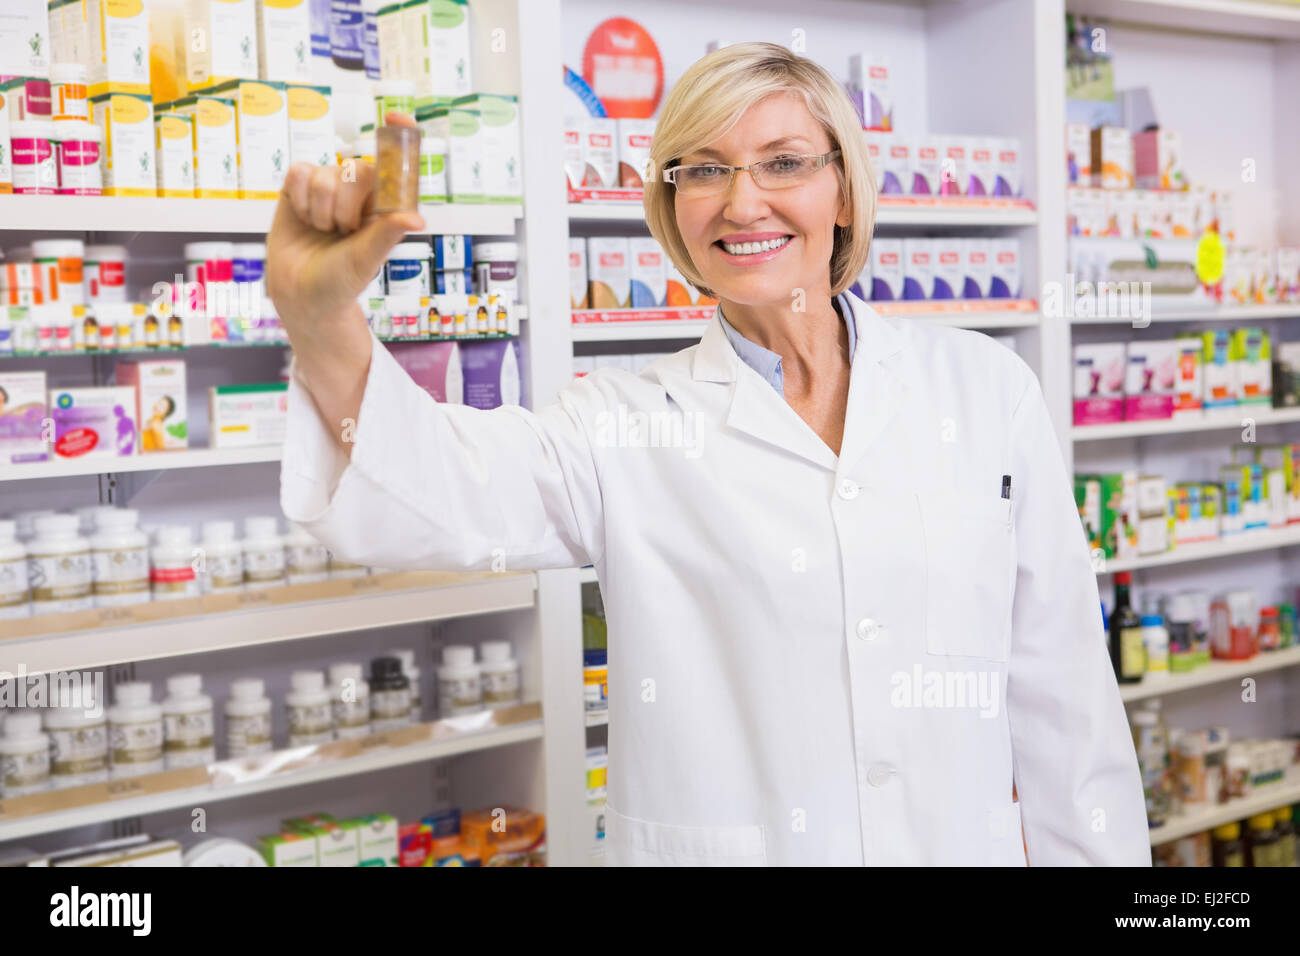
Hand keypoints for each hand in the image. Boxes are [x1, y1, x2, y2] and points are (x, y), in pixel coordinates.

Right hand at [266, 112, 424, 452]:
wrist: (299, 293)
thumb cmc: (340, 281)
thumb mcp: (365, 260)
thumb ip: (385, 234)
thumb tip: (416, 218)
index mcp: (383, 206)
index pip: (394, 165)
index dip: (399, 137)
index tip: (399, 119)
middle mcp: (359, 192)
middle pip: (355, 170)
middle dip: (344, 206)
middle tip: (342, 233)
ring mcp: (329, 186)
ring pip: (325, 173)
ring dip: (320, 209)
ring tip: (322, 231)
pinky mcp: (299, 186)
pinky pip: (299, 172)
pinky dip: (299, 199)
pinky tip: (303, 217)